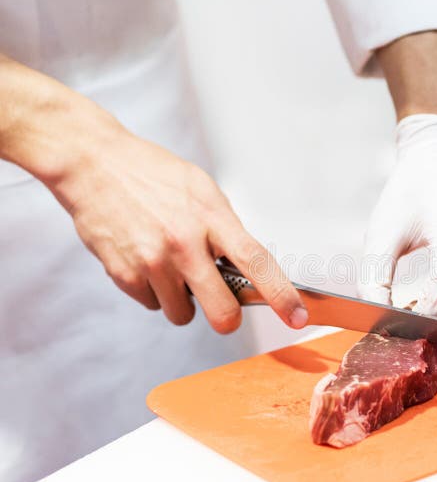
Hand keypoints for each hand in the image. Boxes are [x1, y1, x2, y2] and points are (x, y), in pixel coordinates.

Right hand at [49, 126, 307, 333]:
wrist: (94, 164)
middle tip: (222, 307)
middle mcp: (184, 243)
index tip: (297, 317)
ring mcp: (153, 262)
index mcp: (211, 217)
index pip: (256, 263)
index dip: (282, 295)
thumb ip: (226, 229)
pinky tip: (146, 261)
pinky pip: (152, 305)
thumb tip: (246, 268)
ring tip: (171, 266)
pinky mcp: (123, 275)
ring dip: (183, 300)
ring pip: (183, 314)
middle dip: (226, 317)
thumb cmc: (153, 175)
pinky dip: (153, 292)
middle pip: (222, 310)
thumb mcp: (203, 190)